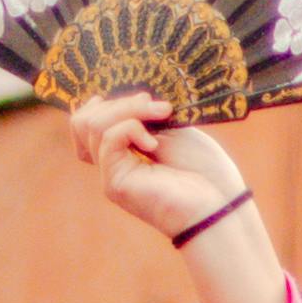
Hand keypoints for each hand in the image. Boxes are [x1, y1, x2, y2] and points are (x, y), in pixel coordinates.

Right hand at [68, 86, 282, 302]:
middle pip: (85, 122)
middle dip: (120, 102)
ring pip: (95, 127)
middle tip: (158, 106)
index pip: (85, 125)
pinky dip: (132, 128)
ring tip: (163, 113)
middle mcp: (111, 166)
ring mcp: (111, 176)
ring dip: (129, 110)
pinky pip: (109, 140)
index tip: (140, 98)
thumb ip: (146, 118)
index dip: (100, 104)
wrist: (216, 205)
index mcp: (122, 153)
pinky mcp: (115, 183)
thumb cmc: (203, 170)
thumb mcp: (171, 132)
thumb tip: (131, 97)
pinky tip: (156, 143)